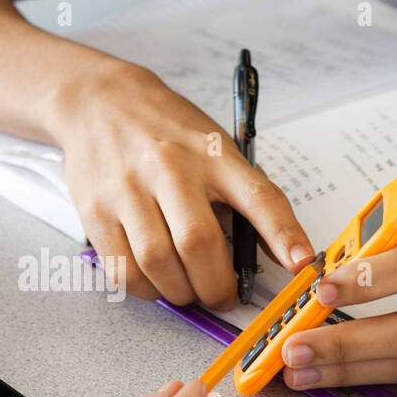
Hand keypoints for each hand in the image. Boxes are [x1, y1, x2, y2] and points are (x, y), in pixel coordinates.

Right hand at [47, 61, 312, 309]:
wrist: (99, 101)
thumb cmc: (170, 133)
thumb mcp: (219, 150)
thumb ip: (250, 198)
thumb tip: (288, 254)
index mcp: (214, 155)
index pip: (258, 196)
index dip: (283, 234)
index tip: (301, 264)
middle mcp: (171, 168)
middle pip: (199, 243)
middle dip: (217, 286)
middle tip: (224, 296)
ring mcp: (128, 188)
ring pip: (158, 262)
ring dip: (181, 292)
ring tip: (190, 290)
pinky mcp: (95, 208)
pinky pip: (123, 268)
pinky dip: (147, 289)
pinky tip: (158, 282)